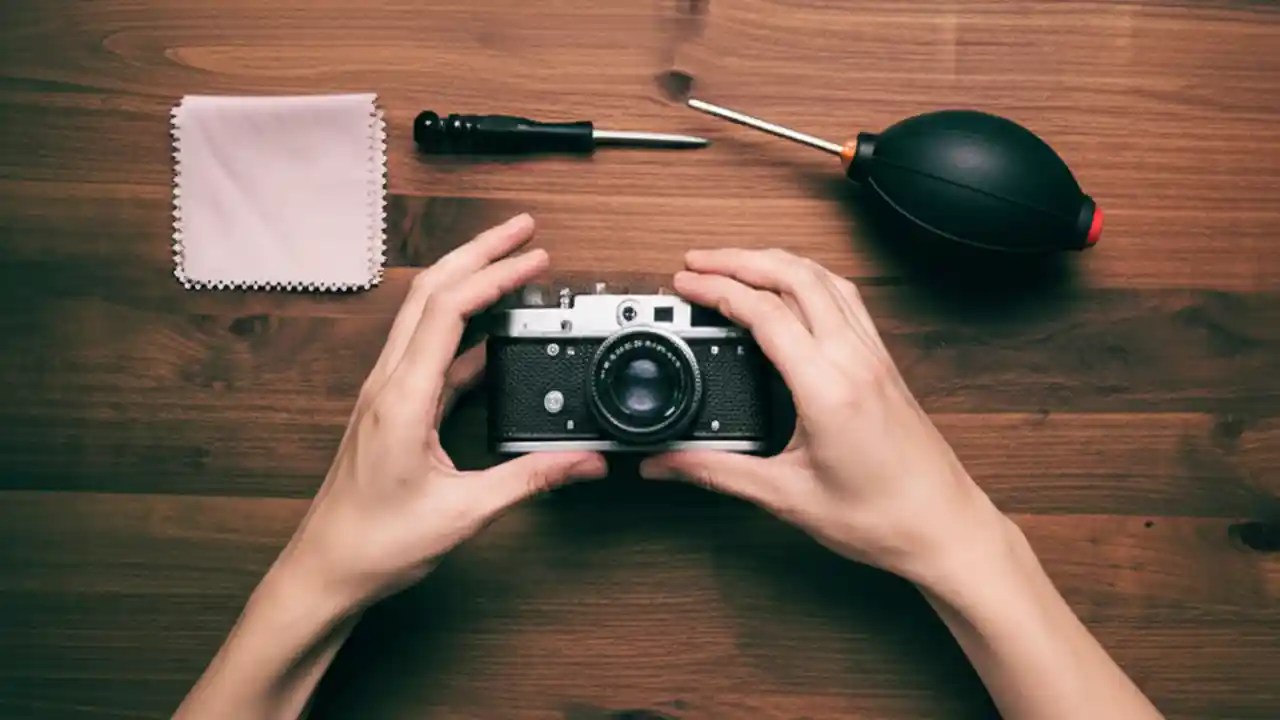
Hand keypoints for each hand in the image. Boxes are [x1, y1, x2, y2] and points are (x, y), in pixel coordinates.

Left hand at [277, 214, 606, 608]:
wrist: (326, 569)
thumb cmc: (376, 542)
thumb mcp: (465, 512)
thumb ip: (530, 478)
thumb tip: (583, 460)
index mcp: (402, 397)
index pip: (448, 309)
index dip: (495, 273)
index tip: (535, 256)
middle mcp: (388, 383)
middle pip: (430, 290)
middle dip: (479, 251)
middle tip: (524, 231)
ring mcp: (386, 392)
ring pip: (424, 313)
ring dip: (467, 280)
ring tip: (512, 265)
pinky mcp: (391, 407)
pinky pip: (429, 350)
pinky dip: (464, 328)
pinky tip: (495, 335)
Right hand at [641, 249, 1007, 584]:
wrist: (943, 528)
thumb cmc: (881, 517)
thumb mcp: (785, 495)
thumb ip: (717, 472)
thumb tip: (665, 463)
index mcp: (828, 387)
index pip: (766, 312)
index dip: (718, 289)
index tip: (685, 283)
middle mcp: (855, 359)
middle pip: (795, 276)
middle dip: (740, 259)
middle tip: (698, 261)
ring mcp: (874, 355)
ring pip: (823, 278)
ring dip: (775, 261)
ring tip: (735, 264)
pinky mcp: (884, 362)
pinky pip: (845, 298)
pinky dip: (808, 278)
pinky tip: (790, 287)